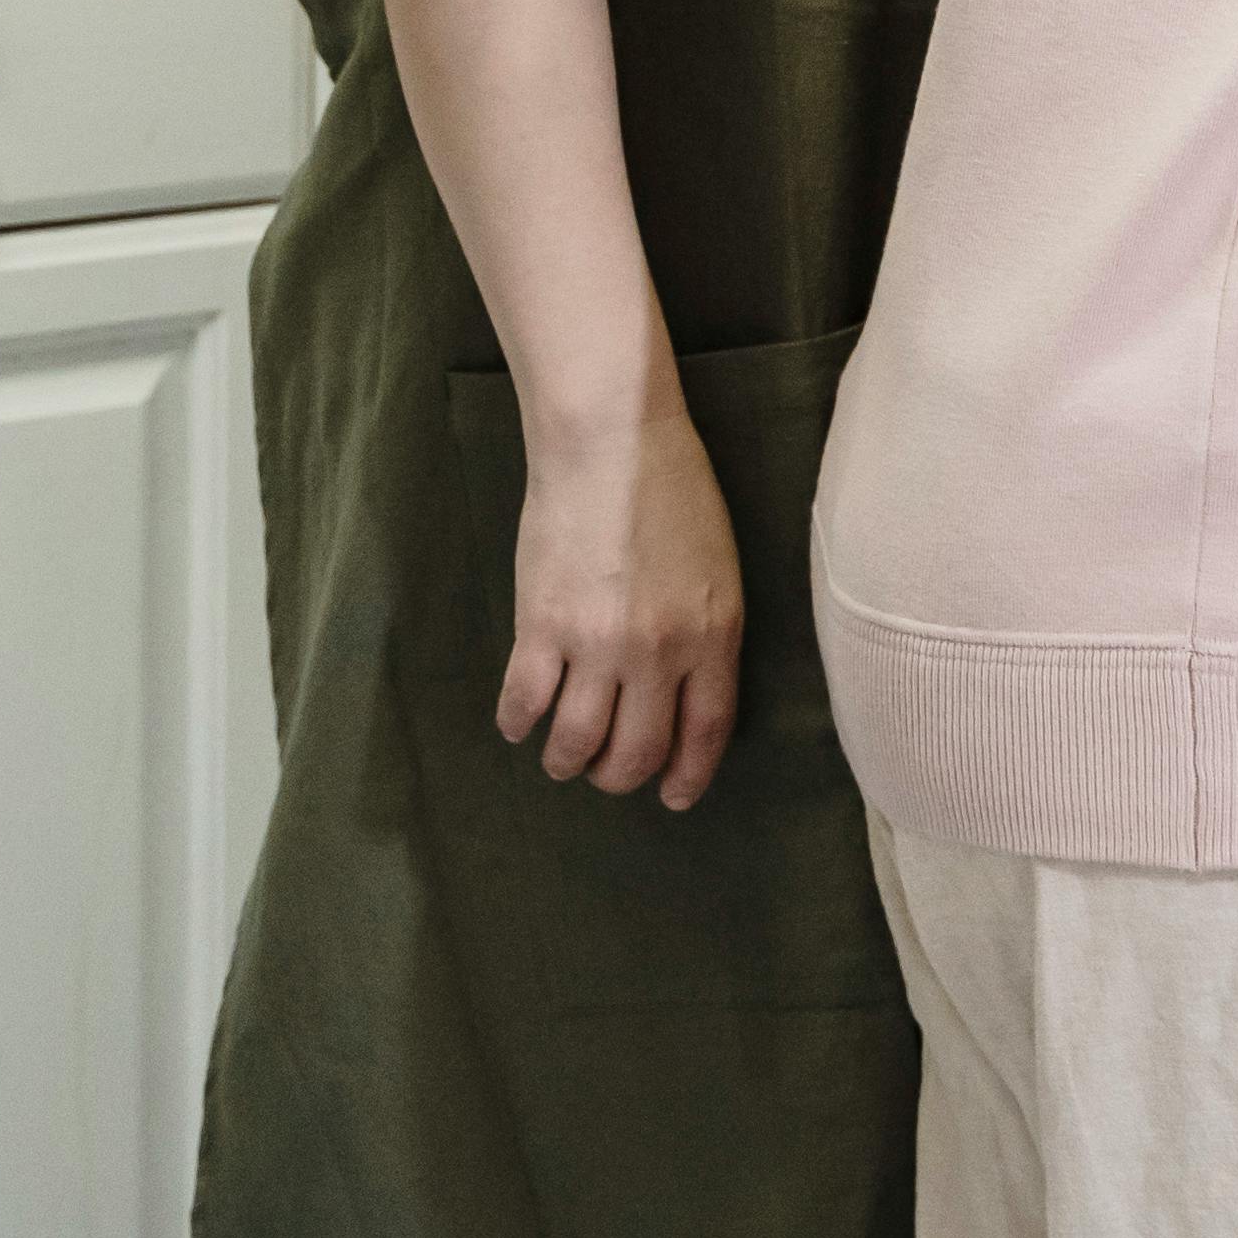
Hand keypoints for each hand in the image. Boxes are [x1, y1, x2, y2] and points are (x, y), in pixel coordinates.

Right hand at [501, 382, 744, 808]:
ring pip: (576, 741)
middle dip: (619, 776)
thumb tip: (687, 693)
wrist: (610, 440)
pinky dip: (518, 723)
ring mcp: (597, 642)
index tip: (672, 797)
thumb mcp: (719, 567)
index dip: (687, 776)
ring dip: (566, 761)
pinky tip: (519, 722)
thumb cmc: (672, 489)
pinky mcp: (541, 625)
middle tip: (606, 773)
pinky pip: (524, 702)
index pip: (705, 734)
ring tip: (561, 756)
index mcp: (713, 634)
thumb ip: (708, 634)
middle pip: (636, 752)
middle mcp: (658, 651)